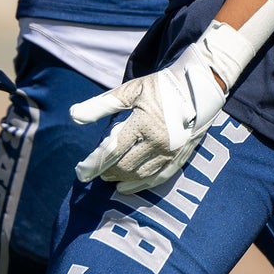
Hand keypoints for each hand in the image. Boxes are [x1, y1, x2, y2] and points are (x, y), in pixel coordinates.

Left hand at [70, 22, 248, 187]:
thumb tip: (73, 115)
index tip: (80, 172)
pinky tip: (130, 188)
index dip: (94, 163)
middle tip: (95, 173)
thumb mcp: (130, 91)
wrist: (200, 85)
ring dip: (124, 179)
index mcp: (143, 124)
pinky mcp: (182, 155)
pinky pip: (161, 176)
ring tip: (110, 179)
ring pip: (143, 174)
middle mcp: (159, 142)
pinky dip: (144, 185)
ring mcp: (172, 151)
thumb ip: (101, 104)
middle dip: (108, 171)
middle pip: (127, 165)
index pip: (112, 150)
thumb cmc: (161, 85)